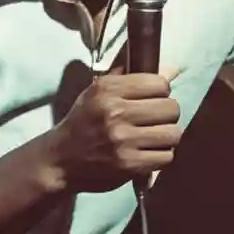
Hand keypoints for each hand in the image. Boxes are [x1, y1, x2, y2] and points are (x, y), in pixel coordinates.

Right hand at [43, 53, 181, 193]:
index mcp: (108, 90)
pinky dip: (161, 156)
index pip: (159, 83)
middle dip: (167, 115)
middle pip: (171, 108)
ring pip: (173, 134)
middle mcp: (115, 112)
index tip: (152, 99)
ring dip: (167, 137)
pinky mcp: (128, 165)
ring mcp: (122, 140)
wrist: (60, 160)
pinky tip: (148, 154)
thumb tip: (173, 69)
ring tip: (153, 138)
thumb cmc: (84, 122)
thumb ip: (132, 76)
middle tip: (155, 120)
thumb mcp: (98, 91)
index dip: (161, 91)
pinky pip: (166, 157)